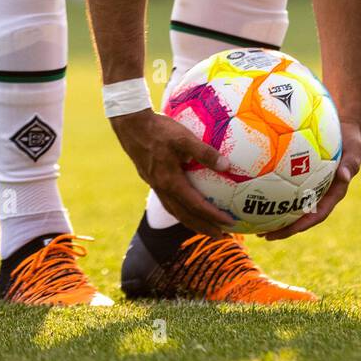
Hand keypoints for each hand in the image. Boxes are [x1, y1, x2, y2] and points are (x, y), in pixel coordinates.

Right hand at [111, 108, 234, 235]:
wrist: (130, 125)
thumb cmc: (159, 130)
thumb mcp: (184, 138)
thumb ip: (205, 152)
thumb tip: (227, 165)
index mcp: (170, 182)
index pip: (196, 206)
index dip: (214, 216)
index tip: (230, 223)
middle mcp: (162, 188)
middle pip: (185, 216)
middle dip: (203, 227)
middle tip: (221, 235)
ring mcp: (155, 185)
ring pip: (175, 210)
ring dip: (191, 221)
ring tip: (205, 226)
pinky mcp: (151, 179)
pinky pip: (168, 201)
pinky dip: (180, 209)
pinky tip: (186, 203)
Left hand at [262, 120, 360, 240]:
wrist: (345, 128)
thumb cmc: (350, 139)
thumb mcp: (356, 149)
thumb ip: (352, 162)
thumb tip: (345, 175)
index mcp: (333, 193)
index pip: (317, 215)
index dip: (303, 225)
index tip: (288, 232)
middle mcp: (320, 193)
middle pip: (300, 217)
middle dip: (283, 229)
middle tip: (263, 235)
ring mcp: (310, 186)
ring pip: (290, 205)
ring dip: (274, 216)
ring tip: (252, 224)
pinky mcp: (300, 176)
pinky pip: (284, 186)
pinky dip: (270, 190)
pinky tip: (253, 188)